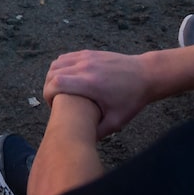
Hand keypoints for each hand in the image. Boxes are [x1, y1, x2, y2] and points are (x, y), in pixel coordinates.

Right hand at [40, 50, 155, 136]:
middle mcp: (86, 67)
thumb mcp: (117, 121)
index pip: (56, 83)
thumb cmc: (132, 99)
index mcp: (91, 83)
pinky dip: (61, 67)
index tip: (52, 106)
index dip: (47, 95)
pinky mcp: (90, 53)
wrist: (146, 75)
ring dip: (53, 76)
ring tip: (60, 90)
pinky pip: (66, 57)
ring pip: (57, 62)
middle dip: (48, 87)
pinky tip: (68, 79)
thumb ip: (97, 132)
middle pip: (52, 72)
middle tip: (55, 101)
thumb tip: (82, 141)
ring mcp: (87, 57)